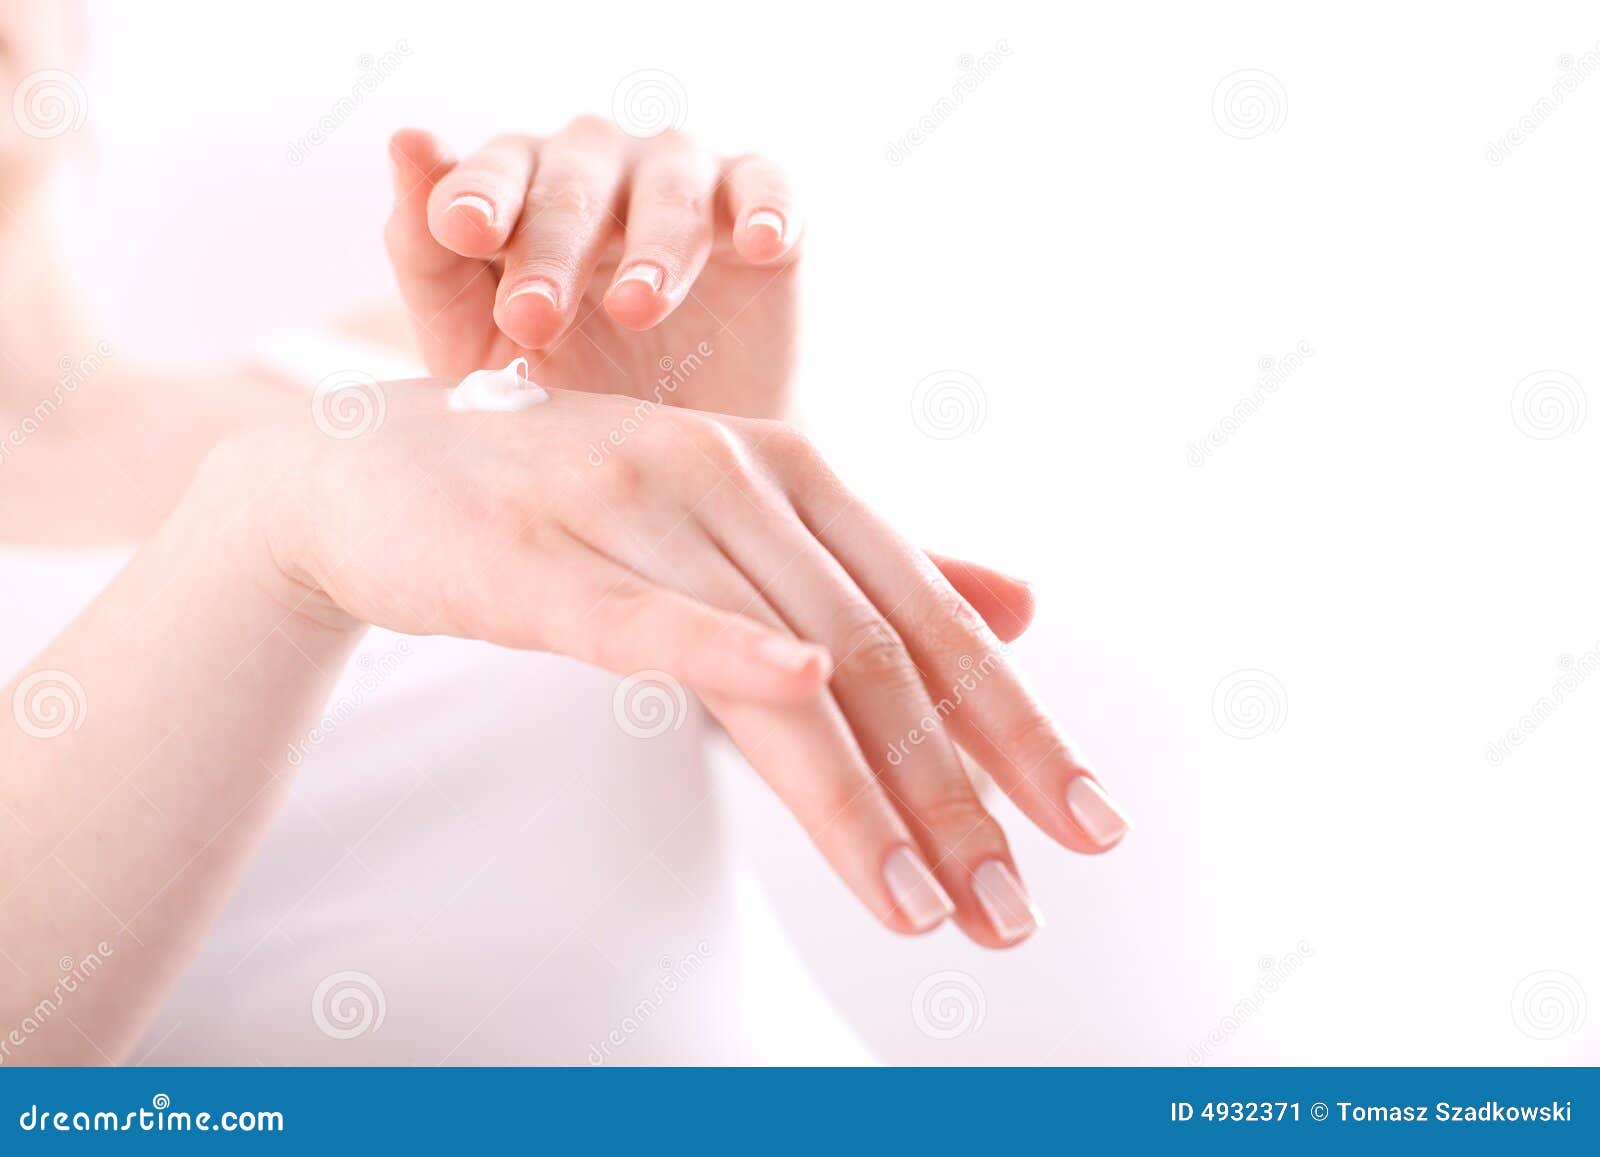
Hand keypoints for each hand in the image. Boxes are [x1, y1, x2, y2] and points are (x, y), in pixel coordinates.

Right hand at [246, 386, 1127, 946]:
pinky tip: (795, 695)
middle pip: (876, 653)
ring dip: (861, 794)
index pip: (930, 620)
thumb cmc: (570, 506)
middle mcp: (736, 475)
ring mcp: (638, 503)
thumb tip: (1026, 608)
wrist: (380, 469)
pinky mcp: (536, 550)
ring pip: (781, 658)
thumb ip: (872, 570)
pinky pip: (644, 611)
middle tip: (1014, 911)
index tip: (1088, 827)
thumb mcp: (738, 526)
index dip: (1015, 728)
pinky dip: (721, 646)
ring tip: (926, 905)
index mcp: (797, 472)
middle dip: (957, 793)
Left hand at [384, 119, 799, 418]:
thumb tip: (407, 142)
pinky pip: (769, 190)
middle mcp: (602, 167)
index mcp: (521, 188)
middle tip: (536, 318)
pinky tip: (759, 241)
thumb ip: (429, 254)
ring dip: (652, 244)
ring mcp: (685, 182)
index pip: (495, 172)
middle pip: (575, 183)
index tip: (463, 230)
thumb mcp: (475, 343)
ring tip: (636, 307)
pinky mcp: (765, 214)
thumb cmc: (561, 389)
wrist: (673, 460)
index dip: (480, 196)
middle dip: (553, 248)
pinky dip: (768, 210)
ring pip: (669, 187)